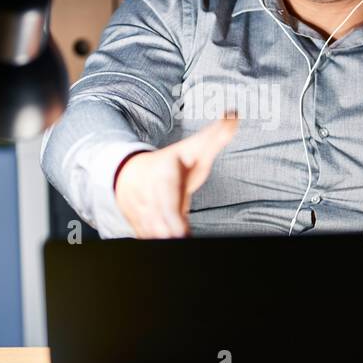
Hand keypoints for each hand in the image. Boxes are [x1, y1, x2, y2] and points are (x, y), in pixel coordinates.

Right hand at [113, 115, 238, 237]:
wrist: (127, 175)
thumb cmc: (168, 164)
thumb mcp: (192, 148)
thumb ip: (216, 136)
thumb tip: (235, 115)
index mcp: (164, 180)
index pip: (167, 202)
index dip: (174, 222)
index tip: (182, 233)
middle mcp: (151, 202)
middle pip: (162, 229)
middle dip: (173, 236)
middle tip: (185, 239)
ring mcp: (144, 220)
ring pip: (154, 238)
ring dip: (168, 242)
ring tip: (185, 241)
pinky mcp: (142, 233)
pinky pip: (150, 245)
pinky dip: (162, 248)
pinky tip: (177, 245)